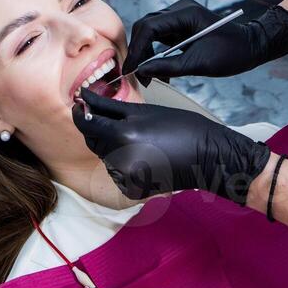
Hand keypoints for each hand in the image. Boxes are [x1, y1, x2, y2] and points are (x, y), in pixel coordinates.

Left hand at [71, 87, 271, 202]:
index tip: (80, 105)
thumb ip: (109, 107)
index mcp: (124, 135)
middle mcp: (121, 159)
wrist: (208, 156)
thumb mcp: (144, 111)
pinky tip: (144, 156)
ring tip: (141, 140)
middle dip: (100, 130)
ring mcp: (126, 178)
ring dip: (113, 147)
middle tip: (119, 121)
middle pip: (94, 141)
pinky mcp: (131, 190)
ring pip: (105, 157)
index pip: (86, 124)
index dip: (80, 114)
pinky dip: (123, 163)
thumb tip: (84, 98)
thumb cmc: (181, 128)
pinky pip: (116, 172)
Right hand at [120, 0, 287, 84]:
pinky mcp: (182, 26)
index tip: (131, 69)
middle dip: (140, 52)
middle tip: (139, 75)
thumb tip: (144, 71)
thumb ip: (170, 66)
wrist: (252, 46)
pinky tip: (162, 71)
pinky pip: (162, 38)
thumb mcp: (200, 63)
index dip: (137, 49)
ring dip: (148, 54)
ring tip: (151, 76)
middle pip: (146, 27)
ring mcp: (180, 17)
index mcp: (185, 13)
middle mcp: (180, 10)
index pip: (149, 27)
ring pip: (151, 33)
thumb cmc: (232, 52)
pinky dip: (158, 54)